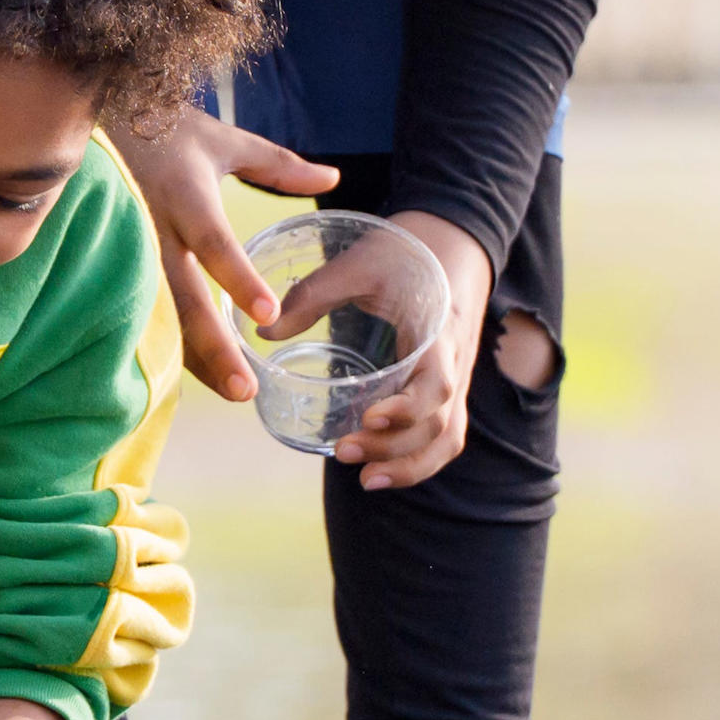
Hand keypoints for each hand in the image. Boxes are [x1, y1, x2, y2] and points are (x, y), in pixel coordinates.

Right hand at [108, 108, 338, 402]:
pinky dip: (158, 346)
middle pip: (183, 296)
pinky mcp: (103, 264)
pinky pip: (131, 313)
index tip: (267, 314)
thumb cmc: (163, 130)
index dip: (238, 278)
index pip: (215, 242)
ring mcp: (122, 249)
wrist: (84, 116)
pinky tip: (183, 378)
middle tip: (245, 390)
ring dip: (190, 358)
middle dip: (213, 346)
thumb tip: (334, 176)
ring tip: (228, 392)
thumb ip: (278, 165)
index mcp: (186, 195)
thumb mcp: (223, 141)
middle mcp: (152, 227)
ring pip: (156, 315)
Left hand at [334, 207, 495, 491]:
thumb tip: (263, 329)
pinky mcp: (447, 387)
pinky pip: (445, 434)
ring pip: (447, 437)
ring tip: (365, 479)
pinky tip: (383, 469)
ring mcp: (455, 379)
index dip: (406, 408)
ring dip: (411, 465)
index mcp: (438, 330)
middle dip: (394, 447)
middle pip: (439, 423)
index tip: (368, 417)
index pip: (437, 383)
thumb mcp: (359, 262)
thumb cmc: (405, 250)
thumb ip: (314, 294)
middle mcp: (455, 362)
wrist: (453, 239)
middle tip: (343, 452)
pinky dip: (420, 459)